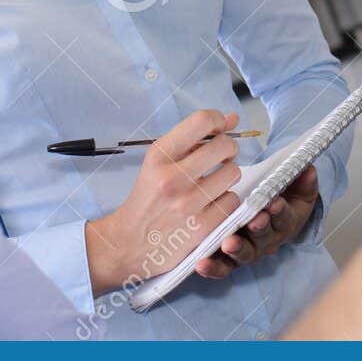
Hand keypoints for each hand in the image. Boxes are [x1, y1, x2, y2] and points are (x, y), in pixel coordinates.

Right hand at [84, 110, 242, 294]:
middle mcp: (173, 177)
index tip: (219, 130)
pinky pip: (232, 200)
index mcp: (159, 155)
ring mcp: (188, 203)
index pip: (202, 121)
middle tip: (221, 158)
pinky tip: (212, 204)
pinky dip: (226, 201)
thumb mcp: (159, 162)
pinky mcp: (202, 227)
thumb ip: (194, 139)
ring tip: (214, 183)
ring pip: (233, 172)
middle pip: (224, 146)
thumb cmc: (147, 197)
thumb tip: (233, 118)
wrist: (128, 242)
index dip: (218, 121)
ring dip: (227, 176)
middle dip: (228, 149)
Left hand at [195, 165, 319, 279]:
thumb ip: (304, 180)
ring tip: (228, 244)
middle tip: (255, 222)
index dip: (279, 211)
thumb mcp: (299, 187)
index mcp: (285, 222)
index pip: (284, 217)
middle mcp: (268, 240)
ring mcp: (249, 250)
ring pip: (244, 253)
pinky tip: (201, 265)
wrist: (274, 214)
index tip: (274, 203)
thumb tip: (308, 170)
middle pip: (264, 238)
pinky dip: (214, 267)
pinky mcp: (231, 257)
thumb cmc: (285, 198)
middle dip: (259, 229)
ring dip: (237, 249)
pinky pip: (224, 265)